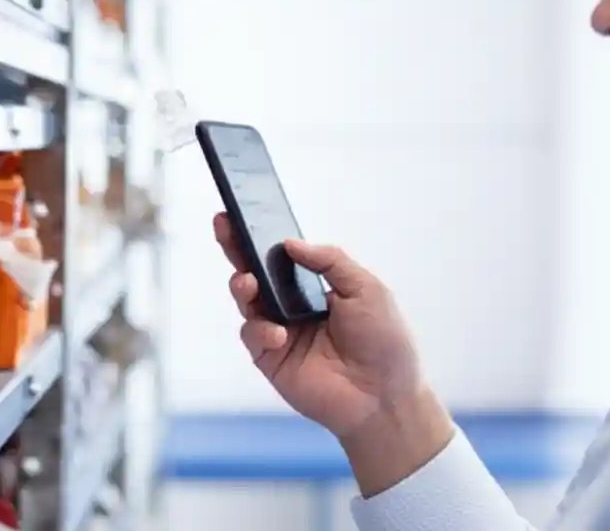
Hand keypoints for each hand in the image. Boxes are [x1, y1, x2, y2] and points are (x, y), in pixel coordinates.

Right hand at [214, 213, 453, 494]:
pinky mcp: (272, 360)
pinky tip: (279, 334)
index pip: (280, 256)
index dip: (260, 235)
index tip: (240, 212)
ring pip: (247, 301)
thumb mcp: (366, 288)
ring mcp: (280, 332)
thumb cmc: (384, 341)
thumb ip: (330, 261)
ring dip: (243, 287)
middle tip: (224, 226)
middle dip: (236, 248)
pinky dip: (260, 331)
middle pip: (255, 271)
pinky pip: (252, 336)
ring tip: (248, 282)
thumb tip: (290, 243)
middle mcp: (293, 306)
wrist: (385, 396)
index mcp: (315, 286)